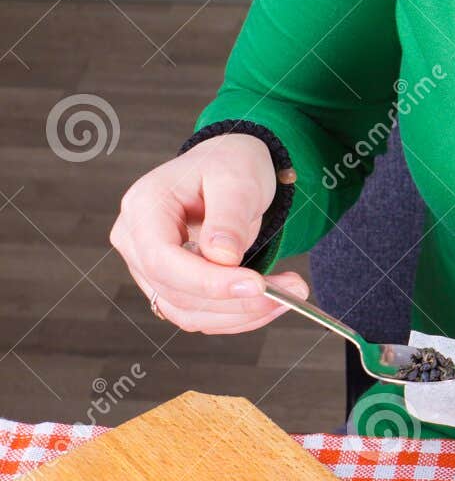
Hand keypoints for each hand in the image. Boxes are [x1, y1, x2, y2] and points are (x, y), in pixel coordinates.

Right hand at [109, 133, 308, 331]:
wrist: (228, 172)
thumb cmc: (228, 164)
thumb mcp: (236, 178)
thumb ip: (228, 216)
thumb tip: (223, 258)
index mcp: (143, 207)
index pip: (162, 259)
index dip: (208, 281)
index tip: (257, 285)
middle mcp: (136, 242)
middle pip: (177, 291)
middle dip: (237, 299)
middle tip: (293, 291)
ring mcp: (149, 269)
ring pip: (189, 313)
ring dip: (242, 313)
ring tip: (290, 294)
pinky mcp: (170, 288)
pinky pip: (200, 316)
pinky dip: (238, 316)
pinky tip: (272, 302)